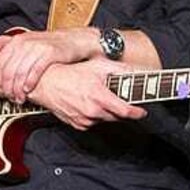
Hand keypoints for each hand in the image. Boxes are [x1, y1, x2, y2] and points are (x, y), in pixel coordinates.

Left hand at [0, 28, 89, 101]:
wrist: (75, 41)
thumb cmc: (51, 44)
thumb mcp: (27, 40)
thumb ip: (7, 42)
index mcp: (18, 40)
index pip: (0, 61)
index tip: (0, 88)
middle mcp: (26, 43)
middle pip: (8, 69)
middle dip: (7, 87)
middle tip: (10, 96)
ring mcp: (38, 47)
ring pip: (20, 72)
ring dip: (18, 88)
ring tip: (19, 97)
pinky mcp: (51, 53)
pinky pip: (36, 70)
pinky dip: (30, 82)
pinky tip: (29, 90)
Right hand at [28, 57, 145, 129]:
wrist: (47, 83)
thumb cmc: (71, 72)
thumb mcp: (98, 65)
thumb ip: (120, 69)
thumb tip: (137, 71)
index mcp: (99, 97)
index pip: (125, 111)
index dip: (137, 113)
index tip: (142, 112)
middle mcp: (92, 111)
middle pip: (116, 117)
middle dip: (121, 110)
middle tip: (119, 99)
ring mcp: (84, 119)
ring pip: (104, 120)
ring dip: (107, 112)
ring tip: (99, 98)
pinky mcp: (77, 124)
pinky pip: (92, 122)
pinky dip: (95, 115)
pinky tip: (89, 103)